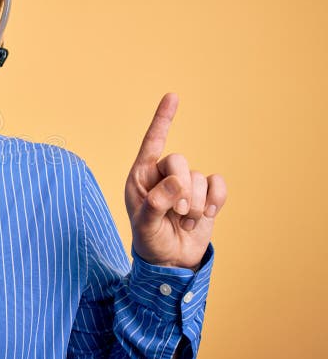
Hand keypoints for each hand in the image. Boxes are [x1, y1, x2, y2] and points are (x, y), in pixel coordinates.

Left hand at [124, 93, 226, 270]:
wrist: (171, 261)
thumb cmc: (150, 240)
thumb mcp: (144, 225)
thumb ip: (155, 204)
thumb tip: (176, 185)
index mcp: (141, 176)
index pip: (152, 142)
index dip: (163, 119)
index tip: (173, 96)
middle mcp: (163, 175)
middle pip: (179, 161)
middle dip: (181, 188)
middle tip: (178, 212)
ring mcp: (186, 184)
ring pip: (199, 177)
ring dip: (195, 205)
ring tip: (183, 222)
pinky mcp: (206, 194)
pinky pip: (218, 184)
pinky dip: (215, 201)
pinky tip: (206, 216)